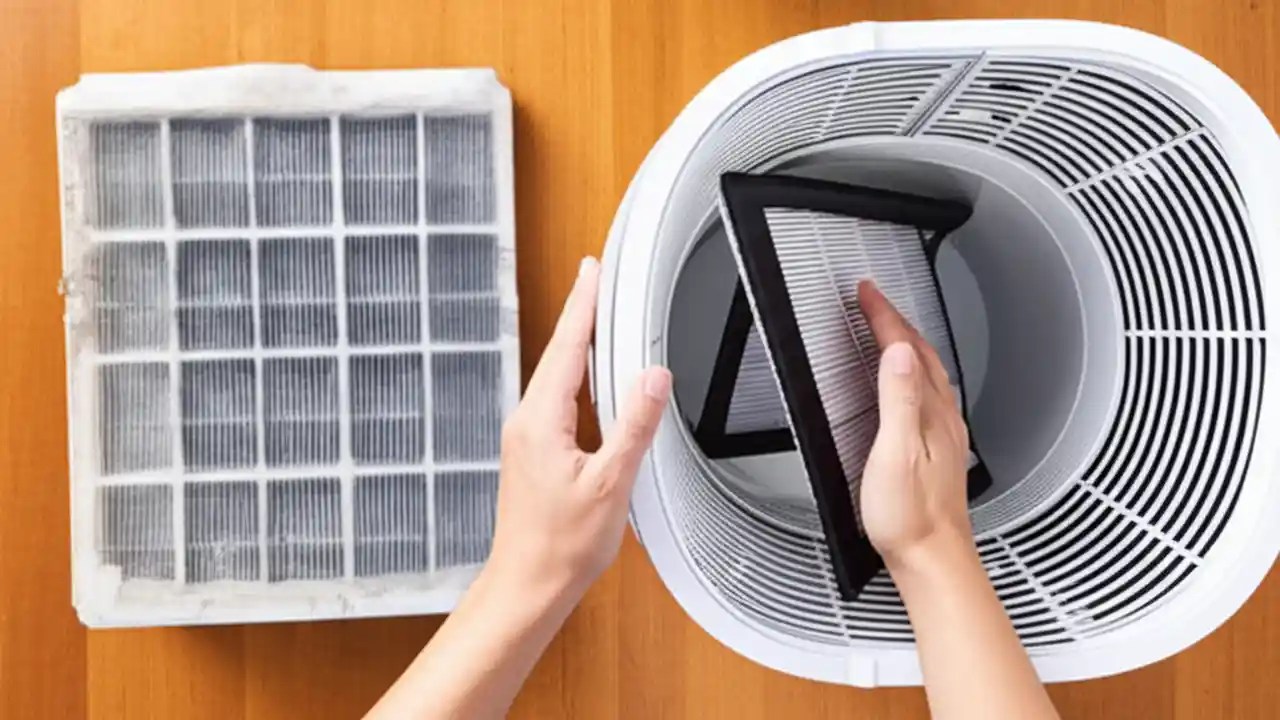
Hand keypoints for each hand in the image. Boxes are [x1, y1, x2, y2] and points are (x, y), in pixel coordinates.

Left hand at [487, 257, 671, 597]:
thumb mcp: (611, 484)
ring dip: (577, 342)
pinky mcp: (531, 451)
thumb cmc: (561, 546)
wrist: (527, 585)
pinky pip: (554, 397)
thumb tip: (654, 378)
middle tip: (596, 277)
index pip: (567, 347)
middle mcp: (526, 422)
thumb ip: (634, 426)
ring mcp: (525, 436)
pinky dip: (574, 374)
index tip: (592, 269)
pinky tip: (588, 376)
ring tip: (596, 313)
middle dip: (580, 312)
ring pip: (556, 376)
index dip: (583, 304)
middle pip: (558, 353)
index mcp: (541, 421)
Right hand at [857, 281, 974, 570]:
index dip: (884, 317)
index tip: (866, 293)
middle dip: (895, 321)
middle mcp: (943, 418)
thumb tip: (898, 353)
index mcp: (930, 413)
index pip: (905, 350)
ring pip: (928, 373)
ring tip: (888, 329)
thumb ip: (898, 400)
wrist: (932, 559)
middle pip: (921, 355)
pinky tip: (907, 383)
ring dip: (907, 343)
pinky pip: (928, 394)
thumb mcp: (895, 454)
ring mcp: (943, 434)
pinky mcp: (938, 451)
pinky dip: (913, 373)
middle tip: (873, 300)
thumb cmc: (910, 517)